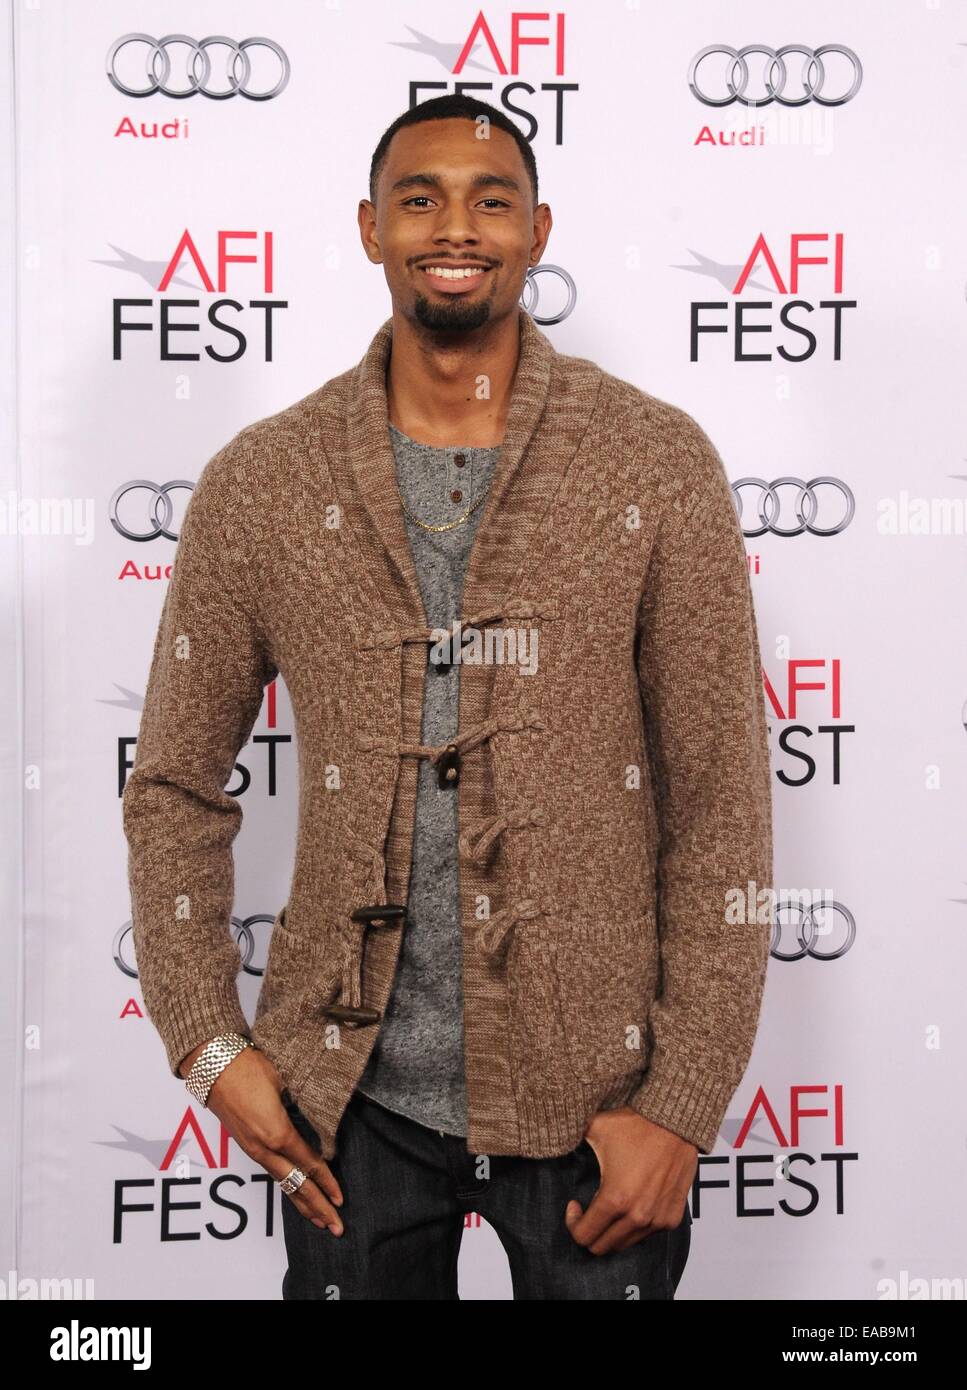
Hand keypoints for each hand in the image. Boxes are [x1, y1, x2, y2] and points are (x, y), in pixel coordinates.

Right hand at [178, 1041, 344, 1235]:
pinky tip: (295, 1194)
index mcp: (278, 1133)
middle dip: (318, 1207)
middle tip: (337, 1228)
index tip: (341, 1199)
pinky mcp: (246, 1146)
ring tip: (320, 1221)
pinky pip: (272, 1174)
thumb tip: (324, 1114)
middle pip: (296, 1185)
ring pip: (282, 1184)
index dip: (327, 1182)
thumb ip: (304, 1103)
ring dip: (303, 1204)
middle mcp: (265, 1148)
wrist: (213, 1065)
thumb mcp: (285, 1081)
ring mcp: (253, 1150)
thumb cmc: (250, 1067)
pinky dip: (287, 1189)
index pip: (309, 1164)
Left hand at [563, 1106, 696, 1254]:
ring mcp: (656, 1220)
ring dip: (612, 1231)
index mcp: (614, 1199)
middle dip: (590, 1232)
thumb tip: (546, 1137)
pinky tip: (630, 1204)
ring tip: (609, 1206)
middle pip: (602, 1247)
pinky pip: (646, 1235)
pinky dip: (634, 1226)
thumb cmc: (635, 1124)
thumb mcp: (595, 1128)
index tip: (574, 1205)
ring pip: (624, 1244)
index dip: (573, 1223)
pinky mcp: (671, 1218)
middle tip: (588, 1211)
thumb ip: (568, 1136)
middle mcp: (637, 1216)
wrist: (675, 1121)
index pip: (584, 1236)